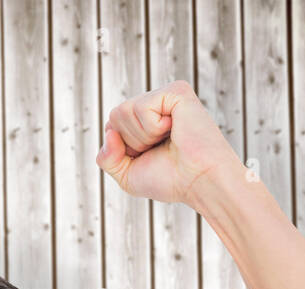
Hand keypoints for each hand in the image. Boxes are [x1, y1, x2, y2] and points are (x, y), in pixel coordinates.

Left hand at [95, 81, 243, 209]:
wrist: (198, 182)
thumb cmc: (170, 179)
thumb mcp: (126, 175)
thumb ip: (106, 158)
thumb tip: (109, 132)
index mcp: (145, 121)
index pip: (111, 127)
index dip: (123, 149)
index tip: (149, 156)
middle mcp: (155, 105)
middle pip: (114, 116)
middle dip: (131, 142)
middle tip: (160, 148)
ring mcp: (165, 96)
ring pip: (123, 111)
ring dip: (142, 136)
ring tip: (168, 139)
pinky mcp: (176, 91)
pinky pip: (141, 107)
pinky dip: (153, 127)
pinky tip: (174, 129)